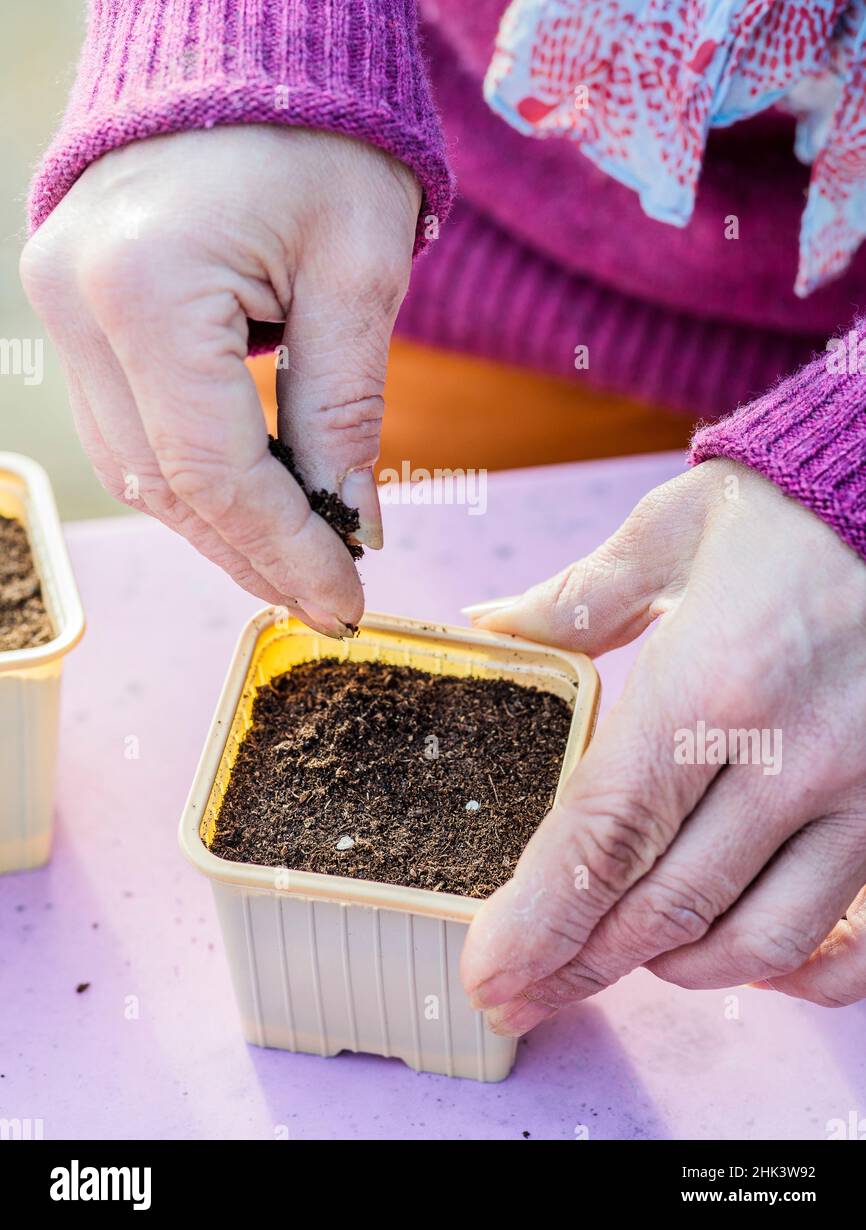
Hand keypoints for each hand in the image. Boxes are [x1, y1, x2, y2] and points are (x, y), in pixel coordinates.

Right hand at [20, 126, 420, 636]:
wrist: (244, 30)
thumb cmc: (323, 132)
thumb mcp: (358, 273)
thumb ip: (345, 409)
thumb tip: (352, 525)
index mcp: (147, 284)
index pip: (213, 467)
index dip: (283, 548)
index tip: (345, 600)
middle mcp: (75, 300)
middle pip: (161, 480)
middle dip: (250, 550)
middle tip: (327, 596)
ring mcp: (58, 300)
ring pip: (133, 463)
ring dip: (217, 522)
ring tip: (298, 560)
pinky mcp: (70, 299)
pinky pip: (125, 420)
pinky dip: (189, 471)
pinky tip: (252, 498)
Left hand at [461, 460, 865, 1030]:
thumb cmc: (791, 511)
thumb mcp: (671, 534)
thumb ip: (576, 601)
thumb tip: (491, 628)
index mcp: (708, 686)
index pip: (606, 837)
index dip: (539, 921)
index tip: (490, 972)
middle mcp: (789, 758)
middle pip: (665, 907)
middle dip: (580, 964)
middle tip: (523, 993)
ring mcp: (860, 794)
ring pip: (758, 940)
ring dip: (674, 966)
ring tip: (617, 955)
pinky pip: (854, 939)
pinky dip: (795, 972)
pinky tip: (747, 958)